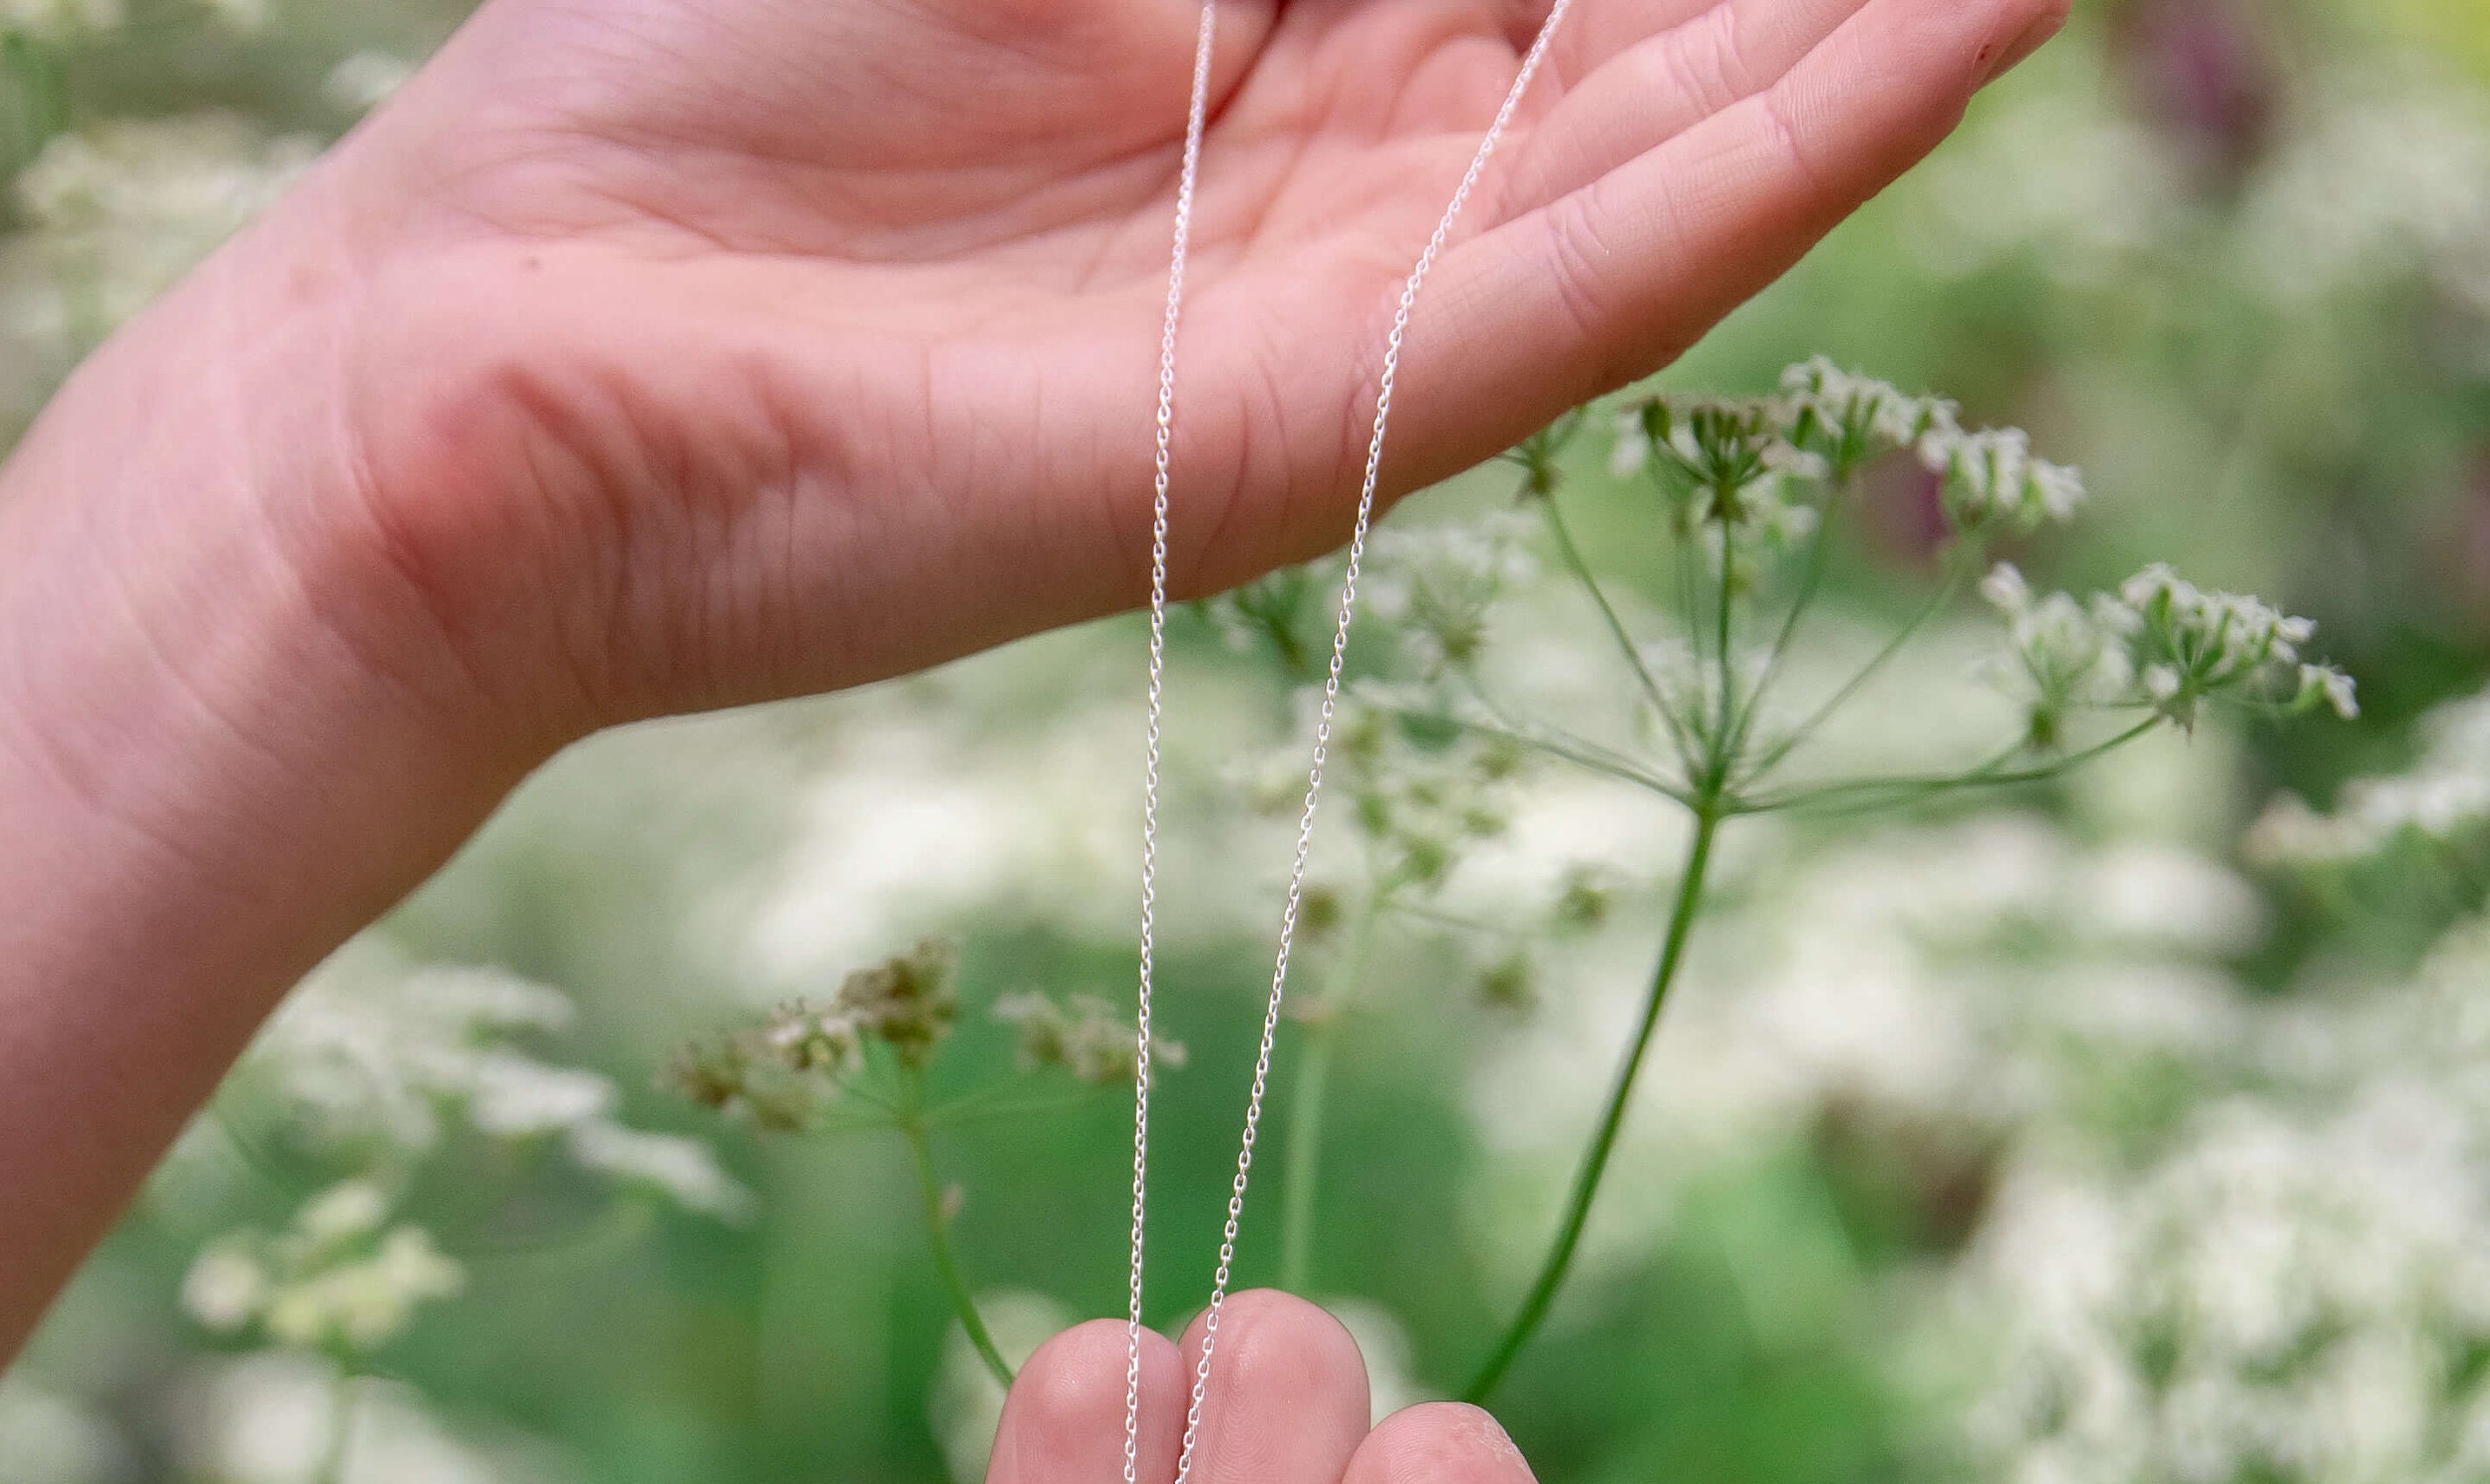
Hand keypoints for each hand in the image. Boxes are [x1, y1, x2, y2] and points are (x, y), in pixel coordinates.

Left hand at [189, 0, 2060, 752]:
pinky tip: (1978, 10)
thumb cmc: (695, 55)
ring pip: (1684, 131)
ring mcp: (1348, 314)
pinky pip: (1605, 275)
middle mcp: (1344, 170)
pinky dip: (1796, 144)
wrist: (510, 355)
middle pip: (1656, 9)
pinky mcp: (1322, 435)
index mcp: (1266, 16)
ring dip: (1873, 18)